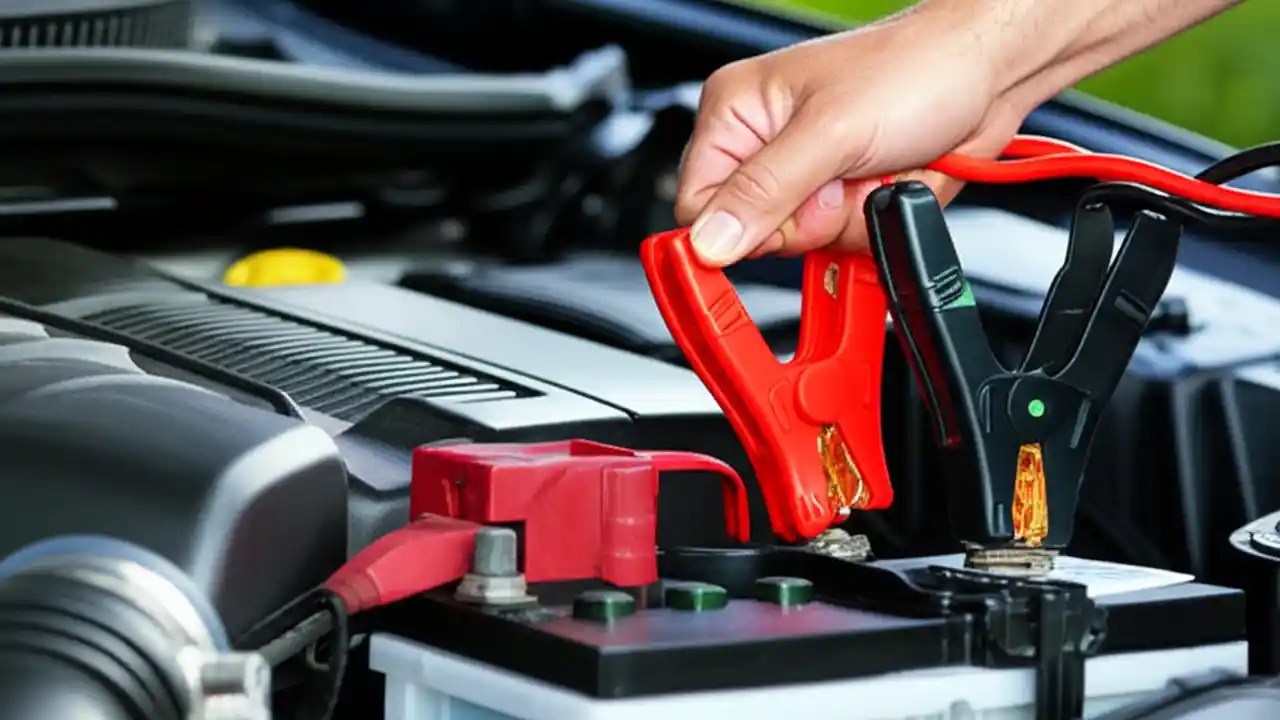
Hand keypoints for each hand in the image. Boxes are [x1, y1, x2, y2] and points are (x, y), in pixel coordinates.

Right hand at [675, 7, 1029, 265]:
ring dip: (844, 219)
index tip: (783, 216)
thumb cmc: (914, 69)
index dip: (737, 227)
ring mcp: (804, 175)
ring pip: (799, 245)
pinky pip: (837, 244)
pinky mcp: (840, 197)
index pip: (698, 205)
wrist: (986, 74)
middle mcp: (763, 145)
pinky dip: (867, 223)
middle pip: (752, 233)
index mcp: (735, 113)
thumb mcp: (830, 132)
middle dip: (807, 219)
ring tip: (869, 172)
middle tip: (840, 176)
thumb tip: (709, 241)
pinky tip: (883, 184)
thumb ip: (764, 191)